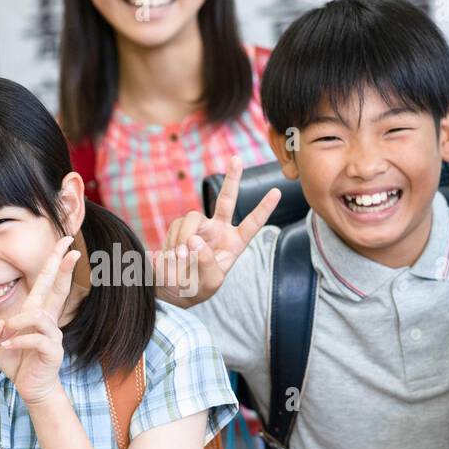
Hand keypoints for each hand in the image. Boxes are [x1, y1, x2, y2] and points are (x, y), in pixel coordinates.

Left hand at [0, 235, 78, 406]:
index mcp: (37, 311)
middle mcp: (48, 320)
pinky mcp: (52, 351)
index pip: (48, 282)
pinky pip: (35, 339)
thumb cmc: (17, 358)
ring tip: (5, 334)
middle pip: (58, 288)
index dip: (55, 261)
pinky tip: (7, 346)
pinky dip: (18, 340)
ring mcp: (53, 335)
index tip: (65, 242)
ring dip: (17, 322)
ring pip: (38, 316)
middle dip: (64, 268)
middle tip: (73, 250)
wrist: (30, 386)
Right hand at [151, 155, 279, 306]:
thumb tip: (193, 239)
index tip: (277, 191)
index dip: (264, 208)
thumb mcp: (210, 282)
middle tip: (237, 158)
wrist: (173, 290)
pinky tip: (171, 257)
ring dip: (184, 238)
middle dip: (232, 178)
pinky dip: (172, 244)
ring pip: (192, 218)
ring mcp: (198, 228)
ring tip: (181, 258)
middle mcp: (218, 230)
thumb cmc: (198, 287)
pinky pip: (175, 229)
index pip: (252, 224)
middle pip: (226, 199)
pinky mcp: (179, 229)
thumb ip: (206, 261)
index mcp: (234, 243)